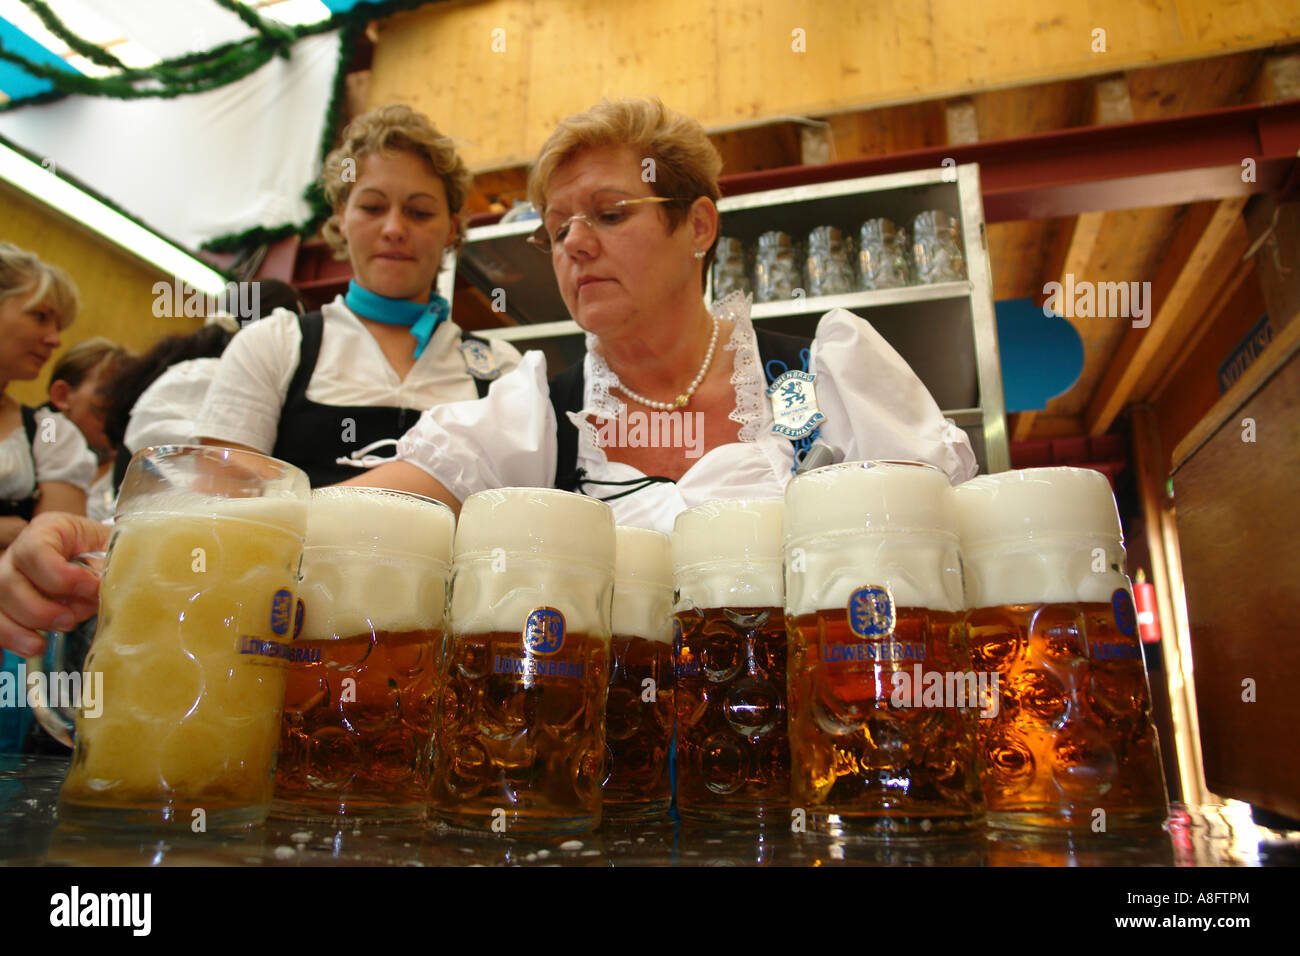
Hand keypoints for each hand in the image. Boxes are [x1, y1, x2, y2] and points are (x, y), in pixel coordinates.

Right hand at [0, 513, 107, 656]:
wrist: (92, 553)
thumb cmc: (100, 548)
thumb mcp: (110, 545)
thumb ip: (109, 563)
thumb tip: (106, 588)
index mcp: (46, 531)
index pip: (35, 550)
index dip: (61, 575)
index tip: (89, 588)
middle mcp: (17, 554)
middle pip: (8, 583)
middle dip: (39, 609)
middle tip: (70, 620)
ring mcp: (6, 580)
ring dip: (18, 630)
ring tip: (41, 644)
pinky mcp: (5, 605)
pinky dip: (6, 639)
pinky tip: (27, 648)